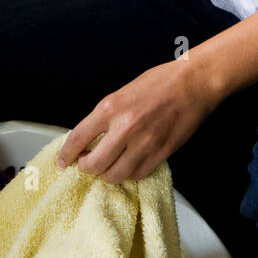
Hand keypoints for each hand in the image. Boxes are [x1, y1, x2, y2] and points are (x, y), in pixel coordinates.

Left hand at [55, 57, 221, 183]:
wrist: (193, 82)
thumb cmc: (160, 82)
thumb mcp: (122, 93)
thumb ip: (105, 116)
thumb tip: (89, 138)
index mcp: (110, 108)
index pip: (78, 138)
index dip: (66, 155)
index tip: (63, 161)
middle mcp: (125, 128)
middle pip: (93, 165)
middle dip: (85, 168)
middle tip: (86, 164)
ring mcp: (144, 143)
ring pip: (115, 175)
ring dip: (107, 174)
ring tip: (108, 166)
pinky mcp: (161, 153)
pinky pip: (137, 174)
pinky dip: (129, 173)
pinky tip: (128, 164)